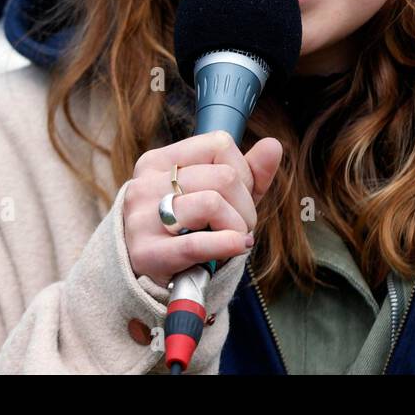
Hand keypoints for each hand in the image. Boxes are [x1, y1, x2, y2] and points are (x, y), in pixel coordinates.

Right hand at [124, 131, 281, 288]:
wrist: (144, 271)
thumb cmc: (186, 226)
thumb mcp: (216, 194)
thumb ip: (248, 171)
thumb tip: (273, 145)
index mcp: (159, 161)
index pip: (220, 144)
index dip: (243, 171)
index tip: (238, 196)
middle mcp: (146, 184)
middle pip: (224, 177)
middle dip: (245, 206)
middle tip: (240, 225)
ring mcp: (142, 217)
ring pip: (213, 203)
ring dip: (237, 227)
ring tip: (232, 238)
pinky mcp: (145, 252)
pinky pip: (196, 243)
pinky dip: (226, 245)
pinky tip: (235, 246)